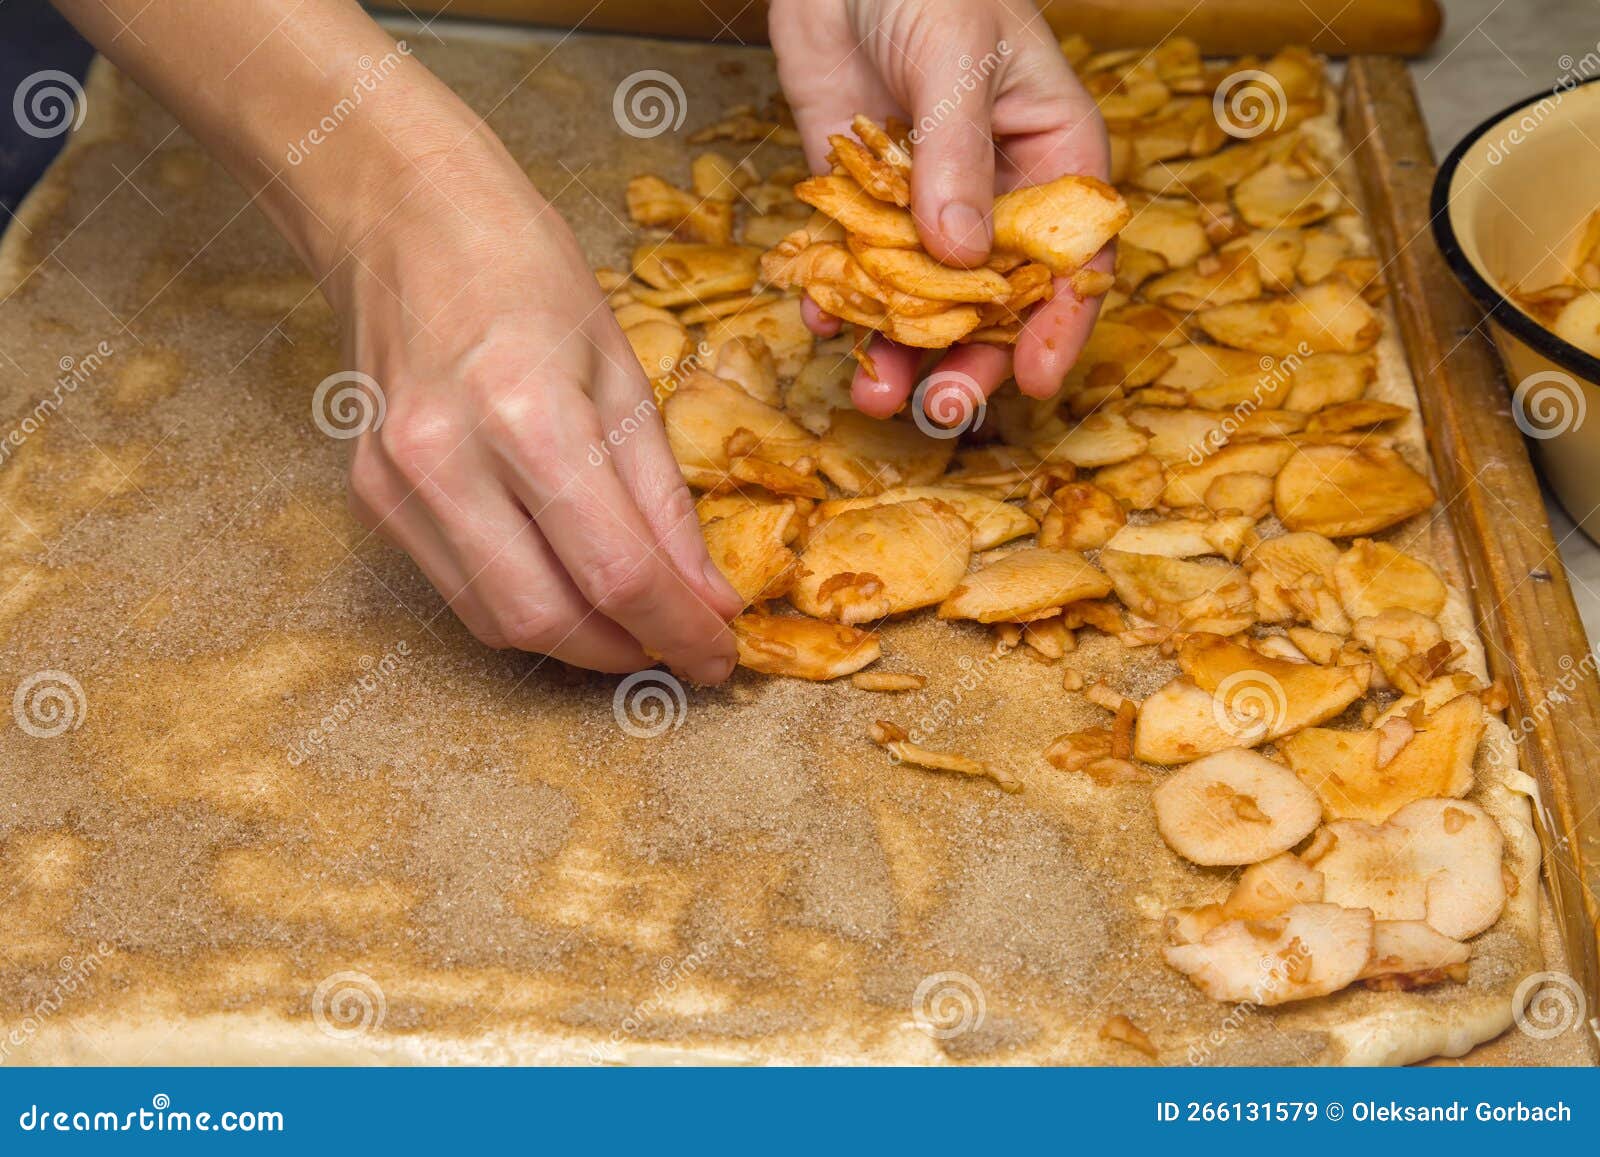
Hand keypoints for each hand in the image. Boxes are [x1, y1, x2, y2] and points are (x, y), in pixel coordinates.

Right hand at [327, 146, 741, 681]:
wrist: (405, 217)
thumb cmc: (528, 273)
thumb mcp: (624, 372)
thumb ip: (664, 499)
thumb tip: (708, 600)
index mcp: (527, 414)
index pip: (618, 572)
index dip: (679, 631)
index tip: (720, 654)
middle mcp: (446, 460)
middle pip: (550, 620)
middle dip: (629, 652)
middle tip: (682, 646)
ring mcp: (395, 485)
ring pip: (498, 622)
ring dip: (578, 644)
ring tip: (633, 624)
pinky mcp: (370, 497)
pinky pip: (460, 591)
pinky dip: (526, 606)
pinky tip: (569, 586)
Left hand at [769, 0, 1109, 422]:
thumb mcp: (955, 54)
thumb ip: (957, 153)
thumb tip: (960, 253)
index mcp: (1051, 154)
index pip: (1070, 255)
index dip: (1060, 322)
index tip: (1038, 380)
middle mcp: (994, 194)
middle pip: (995, 300)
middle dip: (971, 359)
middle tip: (944, 410)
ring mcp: (926, 206)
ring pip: (923, 299)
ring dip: (901, 350)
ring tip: (873, 394)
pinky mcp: (862, 204)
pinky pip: (856, 269)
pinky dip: (839, 301)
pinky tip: (822, 321)